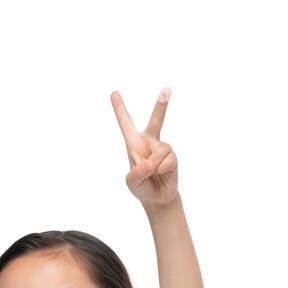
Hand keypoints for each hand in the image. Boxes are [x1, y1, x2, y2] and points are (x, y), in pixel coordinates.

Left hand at [112, 88, 179, 207]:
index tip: (113, 93)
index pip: (125, 124)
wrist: (157, 198)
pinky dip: (162, 169)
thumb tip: (151, 163)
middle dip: (162, 105)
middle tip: (167, 89)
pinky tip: (161, 174)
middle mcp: (149, 142)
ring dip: (155, 165)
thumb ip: (137, 172)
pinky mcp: (173, 156)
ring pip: (160, 151)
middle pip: (156, 121)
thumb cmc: (141, 187)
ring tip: (153, 173)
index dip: (119, 109)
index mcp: (133, 144)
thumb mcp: (131, 182)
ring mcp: (162, 148)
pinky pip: (168, 160)